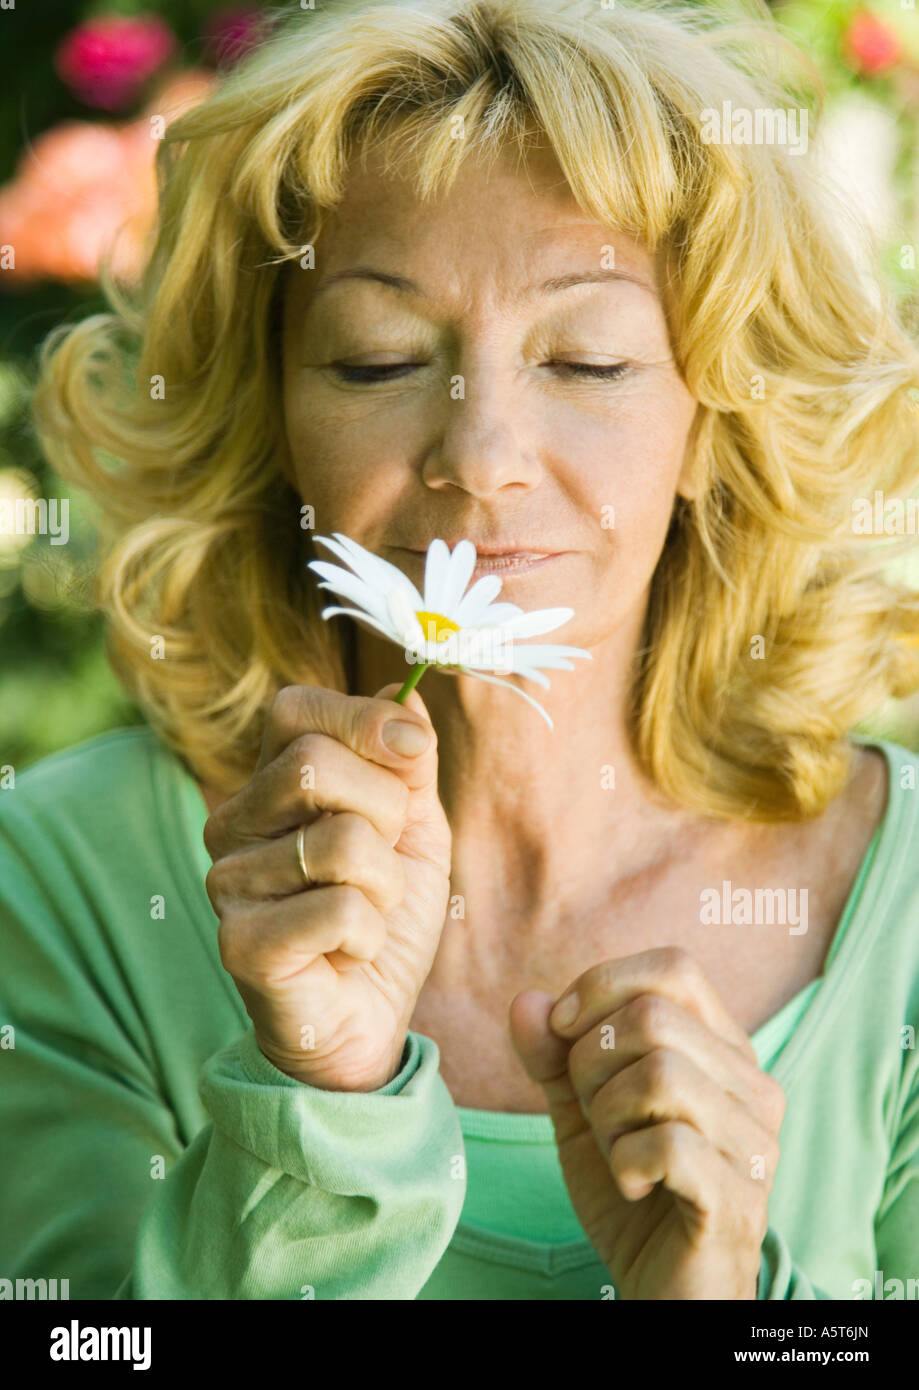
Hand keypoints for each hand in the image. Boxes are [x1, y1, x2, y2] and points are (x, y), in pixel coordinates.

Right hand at [204, 682, 451, 1091]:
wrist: (367, 1020)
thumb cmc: (383, 916)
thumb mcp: (415, 827)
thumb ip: (408, 762)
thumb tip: (406, 694)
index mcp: (267, 785)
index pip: (294, 709)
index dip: (361, 718)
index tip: (412, 751)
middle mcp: (231, 825)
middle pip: (316, 765)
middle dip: (388, 812)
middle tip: (387, 861)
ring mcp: (227, 885)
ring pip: (341, 841)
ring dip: (387, 884)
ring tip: (368, 913)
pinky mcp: (240, 944)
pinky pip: (340, 909)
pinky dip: (371, 933)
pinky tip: (350, 952)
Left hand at [509, 947, 785, 1298]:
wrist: (664, 1288)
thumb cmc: (633, 1190)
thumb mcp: (582, 1113)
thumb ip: (555, 1056)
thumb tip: (527, 1001)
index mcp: (724, 1050)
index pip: (675, 968)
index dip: (604, 985)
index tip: (563, 1030)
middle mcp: (753, 1085)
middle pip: (654, 1018)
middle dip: (592, 1063)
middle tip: (595, 1115)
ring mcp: (754, 1142)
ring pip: (660, 1073)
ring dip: (607, 1115)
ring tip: (615, 1151)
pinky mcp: (739, 1197)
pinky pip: (668, 1143)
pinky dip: (625, 1162)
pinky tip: (631, 1185)